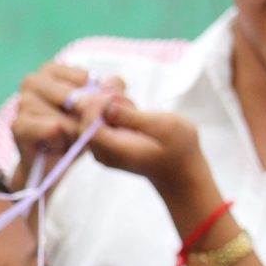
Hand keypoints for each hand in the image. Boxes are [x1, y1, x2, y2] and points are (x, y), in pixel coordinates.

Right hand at [9, 62, 123, 189]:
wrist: (54, 161)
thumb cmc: (76, 129)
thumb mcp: (100, 107)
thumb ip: (113, 90)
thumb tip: (113, 86)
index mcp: (51, 70)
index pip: (84, 79)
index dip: (94, 101)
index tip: (89, 113)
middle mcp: (32, 81)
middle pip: (72, 97)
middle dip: (83, 118)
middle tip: (82, 130)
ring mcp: (22, 102)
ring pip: (62, 116)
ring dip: (72, 132)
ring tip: (67, 138)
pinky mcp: (17, 125)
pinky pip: (51, 130)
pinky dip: (59, 141)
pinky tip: (55, 145)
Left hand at [85, 98, 213, 203]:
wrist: (182, 172)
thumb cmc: (179, 149)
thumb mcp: (162, 126)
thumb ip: (131, 117)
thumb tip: (106, 107)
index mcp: (113, 150)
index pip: (86, 124)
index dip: (95, 103)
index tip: (116, 94)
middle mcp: (103, 152)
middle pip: (83, 120)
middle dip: (100, 101)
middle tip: (127, 97)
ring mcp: (103, 150)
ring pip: (91, 119)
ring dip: (108, 105)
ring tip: (135, 107)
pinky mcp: (108, 145)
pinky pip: (99, 123)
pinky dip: (113, 110)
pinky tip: (132, 110)